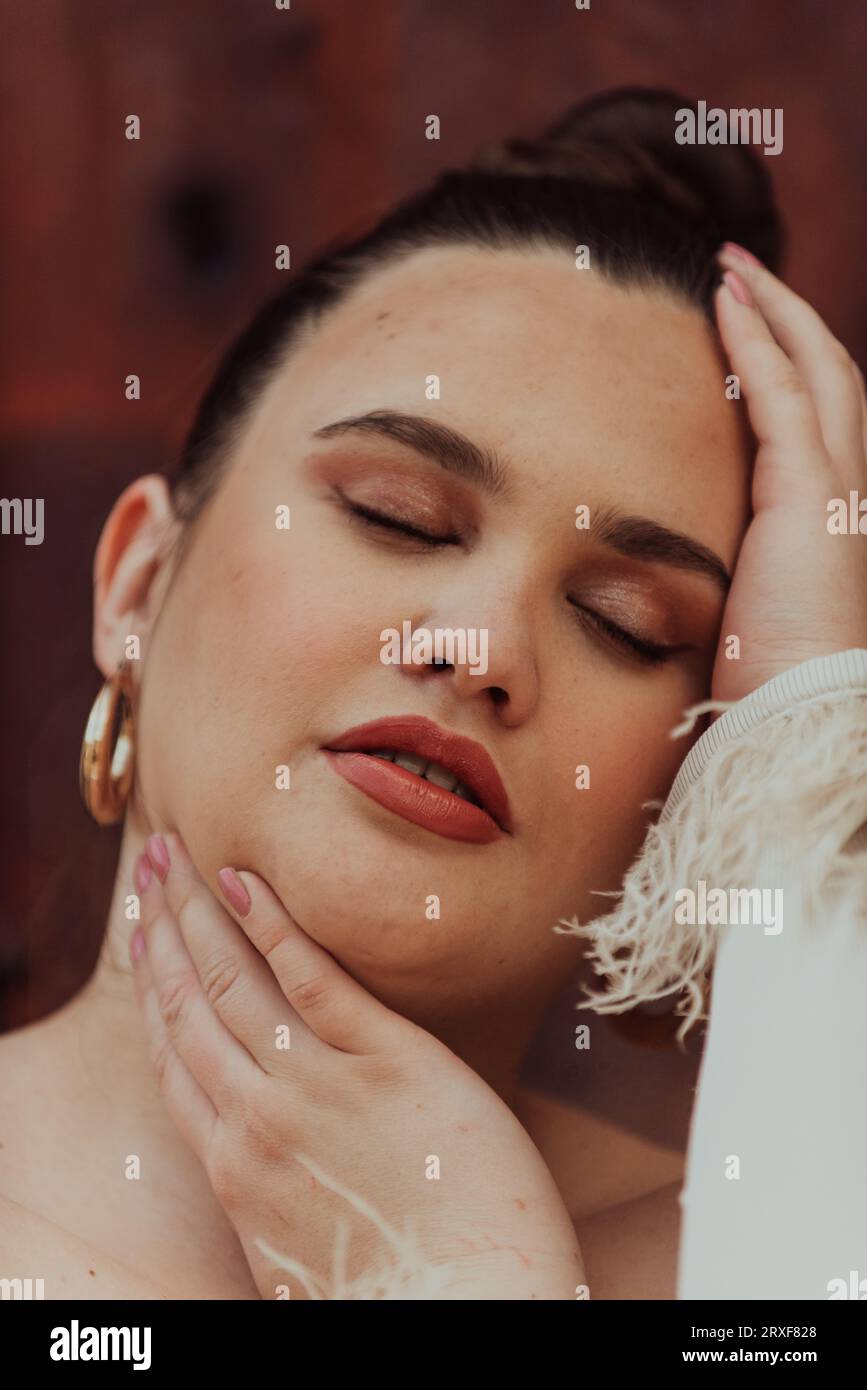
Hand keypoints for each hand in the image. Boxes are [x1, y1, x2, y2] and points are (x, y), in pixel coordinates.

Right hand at [130, 833, 584, 1299]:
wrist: (469, 1317)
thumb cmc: (396, 1295)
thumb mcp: (300, 1254)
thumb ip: (271, 1191)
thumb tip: (257, 1155)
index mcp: (236, 1172)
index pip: (174, 1059)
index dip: (153, 989)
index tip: (143, 940)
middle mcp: (259, 1122)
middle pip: (189, 1005)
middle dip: (162, 928)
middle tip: (151, 864)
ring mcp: (319, 1089)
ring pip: (233, 982)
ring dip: (198, 910)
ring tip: (179, 854)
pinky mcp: (389, 1063)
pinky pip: (315, 980)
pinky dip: (275, 926)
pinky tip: (249, 882)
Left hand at [710, 244, 866, 705]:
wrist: (797, 711)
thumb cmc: (768, 679)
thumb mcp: (748, 606)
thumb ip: (732, 566)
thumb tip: (677, 564)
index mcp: (832, 517)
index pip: (816, 420)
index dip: (786, 366)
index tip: (742, 328)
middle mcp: (847, 489)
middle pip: (829, 375)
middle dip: (787, 318)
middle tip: (737, 273)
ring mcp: (835, 484)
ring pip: (814, 366)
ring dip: (773, 309)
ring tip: (730, 267)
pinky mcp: (808, 489)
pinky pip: (779, 390)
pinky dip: (755, 338)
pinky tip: (723, 300)